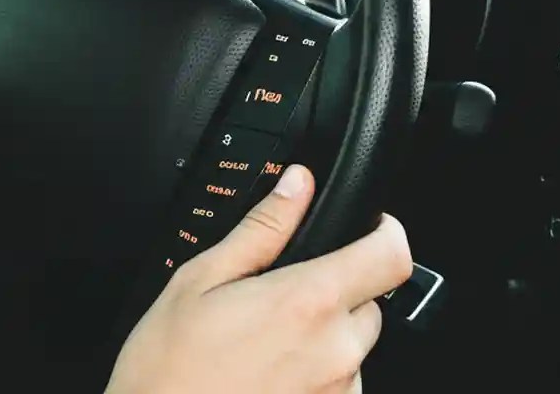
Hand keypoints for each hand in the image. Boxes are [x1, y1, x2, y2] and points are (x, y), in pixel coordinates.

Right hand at [106, 165, 411, 393]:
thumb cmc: (169, 369)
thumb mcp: (202, 280)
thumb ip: (261, 229)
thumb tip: (296, 185)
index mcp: (308, 302)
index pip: (390, 255)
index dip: (386, 231)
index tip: (370, 226)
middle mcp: (336, 350)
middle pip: (369, 301)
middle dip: (335, 291)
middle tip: (279, 298)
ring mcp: (337, 391)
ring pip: (352, 346)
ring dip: (323, 337)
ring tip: (263, 345)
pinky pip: (338, 383)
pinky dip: (313, 373)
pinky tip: (266, 374)